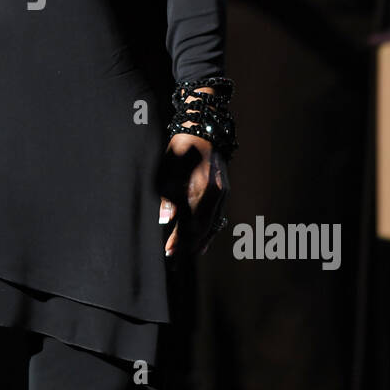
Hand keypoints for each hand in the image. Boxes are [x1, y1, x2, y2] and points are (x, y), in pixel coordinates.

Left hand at [157, 134, 228, 257]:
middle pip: (203, 228)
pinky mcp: (224, 191)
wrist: (204, 128)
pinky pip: (218, 217)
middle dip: (188, 246)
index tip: (168, 252)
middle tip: (174, 260)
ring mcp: (222, 193)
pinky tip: (203, 241)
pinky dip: (209, 231)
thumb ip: (167, 196)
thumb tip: (166, 221)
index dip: (179, 240)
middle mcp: (216, 193)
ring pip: (212, 225)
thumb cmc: (181, 147)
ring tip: (187, 255)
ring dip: (199, 242)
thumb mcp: (168, 169)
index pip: (190, 223)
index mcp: (201, 188)